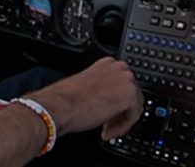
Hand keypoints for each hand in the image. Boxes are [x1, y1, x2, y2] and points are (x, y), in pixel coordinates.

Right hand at [26, 57, 141, 139]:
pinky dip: (121, 127)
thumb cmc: (66, 99)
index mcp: (108, 64)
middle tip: (107, 124)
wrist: (60, 106)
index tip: (108, 112)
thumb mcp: (88, 86)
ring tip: (105, 129)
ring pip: (134, 107)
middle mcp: (119, 68)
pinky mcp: (129, 96)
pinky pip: (133, 117)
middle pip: (131, 95)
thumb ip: (102, 88)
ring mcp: (126, 80)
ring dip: (120, 121)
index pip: (123, 85)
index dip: (116, 102)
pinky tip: (106, 131)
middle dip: (120, 112)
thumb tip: (109, 100)